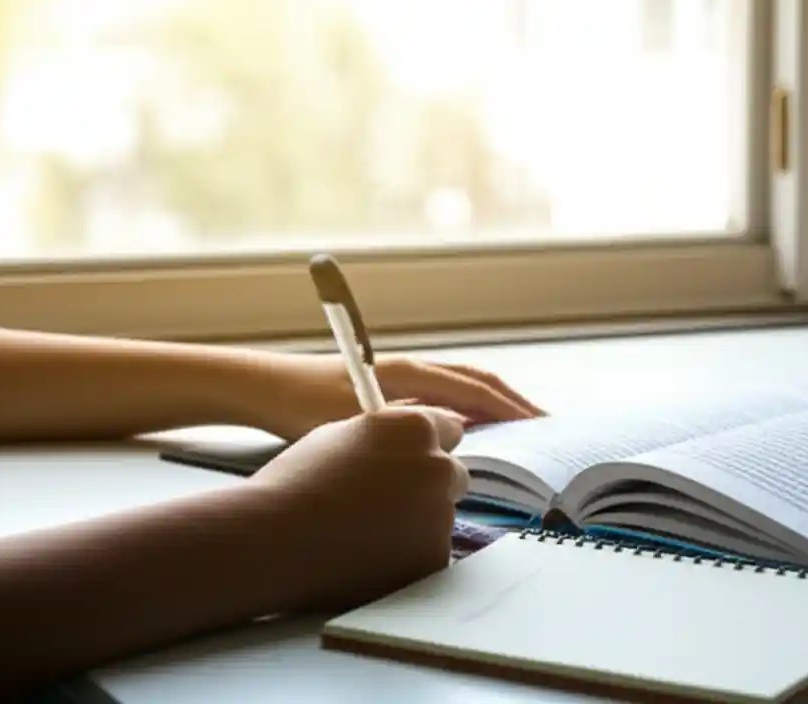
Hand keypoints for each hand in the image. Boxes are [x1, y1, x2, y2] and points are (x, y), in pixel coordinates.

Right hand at [245, 406, 468, 609]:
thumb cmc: (296, 482)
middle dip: (427, 485)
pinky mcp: (433, 560)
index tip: (408, 461)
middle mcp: (438, 467)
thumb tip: (404, 447)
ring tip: (365, 533)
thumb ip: (386, 437)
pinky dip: (408, 557)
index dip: (424, 447)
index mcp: (415, 428)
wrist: (273, 538)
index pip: (449, 429)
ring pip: (440, 517)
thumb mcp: (342, 435)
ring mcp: (440, 516)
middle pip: (452, 475)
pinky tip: (369, 557)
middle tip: (386, 503)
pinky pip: (429, 554)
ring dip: (417, 523)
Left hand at [259, 353, 544, 439]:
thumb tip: (456, 437)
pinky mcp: (387, 389)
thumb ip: (406, 430)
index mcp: (407, 373)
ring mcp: (399, 377)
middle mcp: (409, 369)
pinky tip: (472, 431)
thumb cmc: (301, 407)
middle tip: (545, 425)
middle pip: (475, 381)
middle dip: (512, 401)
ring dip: (492, 404)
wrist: (261, 388)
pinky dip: (467, 408)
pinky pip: (441, 395)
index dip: (510, 408)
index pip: (472, 389)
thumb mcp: (357, 425)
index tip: (541, 425)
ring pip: (460, 386)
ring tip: (520, 426)